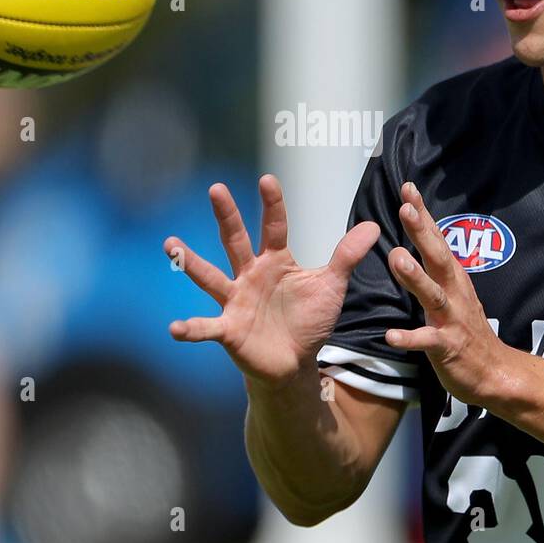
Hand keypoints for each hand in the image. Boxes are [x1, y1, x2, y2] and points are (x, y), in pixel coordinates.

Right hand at [164, 174, 380, 386]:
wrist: (294, 362)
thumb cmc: (308, 320)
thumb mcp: (331, 286)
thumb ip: (347, 256)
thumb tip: (373, 226)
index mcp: (275, 261)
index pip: (274, 227)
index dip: (272, 205)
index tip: (267, 180)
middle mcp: (249, 275)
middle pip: (236, 241)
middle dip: (227, 216)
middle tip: (216, 189)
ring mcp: (235, 300)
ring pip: (210, 277)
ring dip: (190, 262)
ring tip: (170, 244)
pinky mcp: (228, 329)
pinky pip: (206, 327)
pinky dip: (191, 328)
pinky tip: (175, 328)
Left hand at [383, 182, 508, 406]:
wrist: (495, 372)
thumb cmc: (467, 330)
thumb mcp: (453, 292)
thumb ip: (435, 268)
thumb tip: (419, 238)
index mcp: (453, 278)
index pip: (436, 239)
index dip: (424, 214)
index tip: (408, 188)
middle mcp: (454, 293)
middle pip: (438, 258)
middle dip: (421, 233)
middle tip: (405, 208)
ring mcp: (452, 319)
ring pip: (433, 295)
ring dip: (415, 277)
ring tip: (396, 259)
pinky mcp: (447, 347)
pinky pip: (427, 341)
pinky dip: (410, 338)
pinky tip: (391, 335)